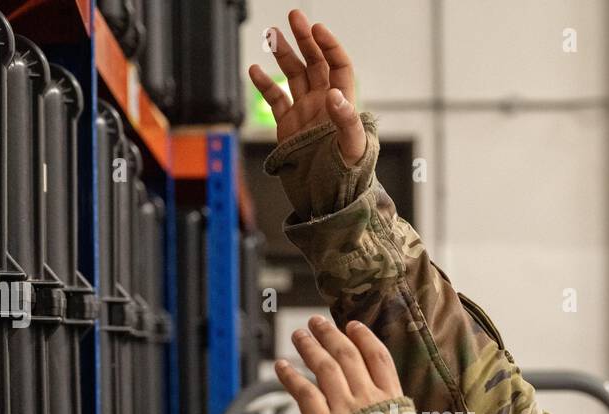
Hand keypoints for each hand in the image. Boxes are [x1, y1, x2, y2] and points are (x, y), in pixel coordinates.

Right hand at [249, 10, 366, 164]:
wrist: (328, 200)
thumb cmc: (349, 177)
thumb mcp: (353, 149)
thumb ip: (346, 121)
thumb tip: (334, 94)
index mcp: (342, 105)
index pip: (338, 66)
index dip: (329, 46)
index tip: (317, 30)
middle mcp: (323, 104)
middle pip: (315, 63)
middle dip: (304, 39)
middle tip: (294, 17)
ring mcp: (305, 113)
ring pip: (293, 75)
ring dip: (283, 55)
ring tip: (271, 35)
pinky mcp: (288, 126)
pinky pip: (275, 99)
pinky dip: (264, 84)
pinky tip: (255, 71)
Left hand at [274, 316, 401, 413]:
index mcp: (392, 402)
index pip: (379, 358)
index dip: (365, 338)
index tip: (353, 326)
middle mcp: (368, 398)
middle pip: (348, 356)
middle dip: (331, 335)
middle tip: (317, 322)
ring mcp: (345, 409)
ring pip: (325, 367)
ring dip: (310, 348)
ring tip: (299, 334)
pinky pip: (303, 392)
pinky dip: (290, 376)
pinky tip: (280, 366)